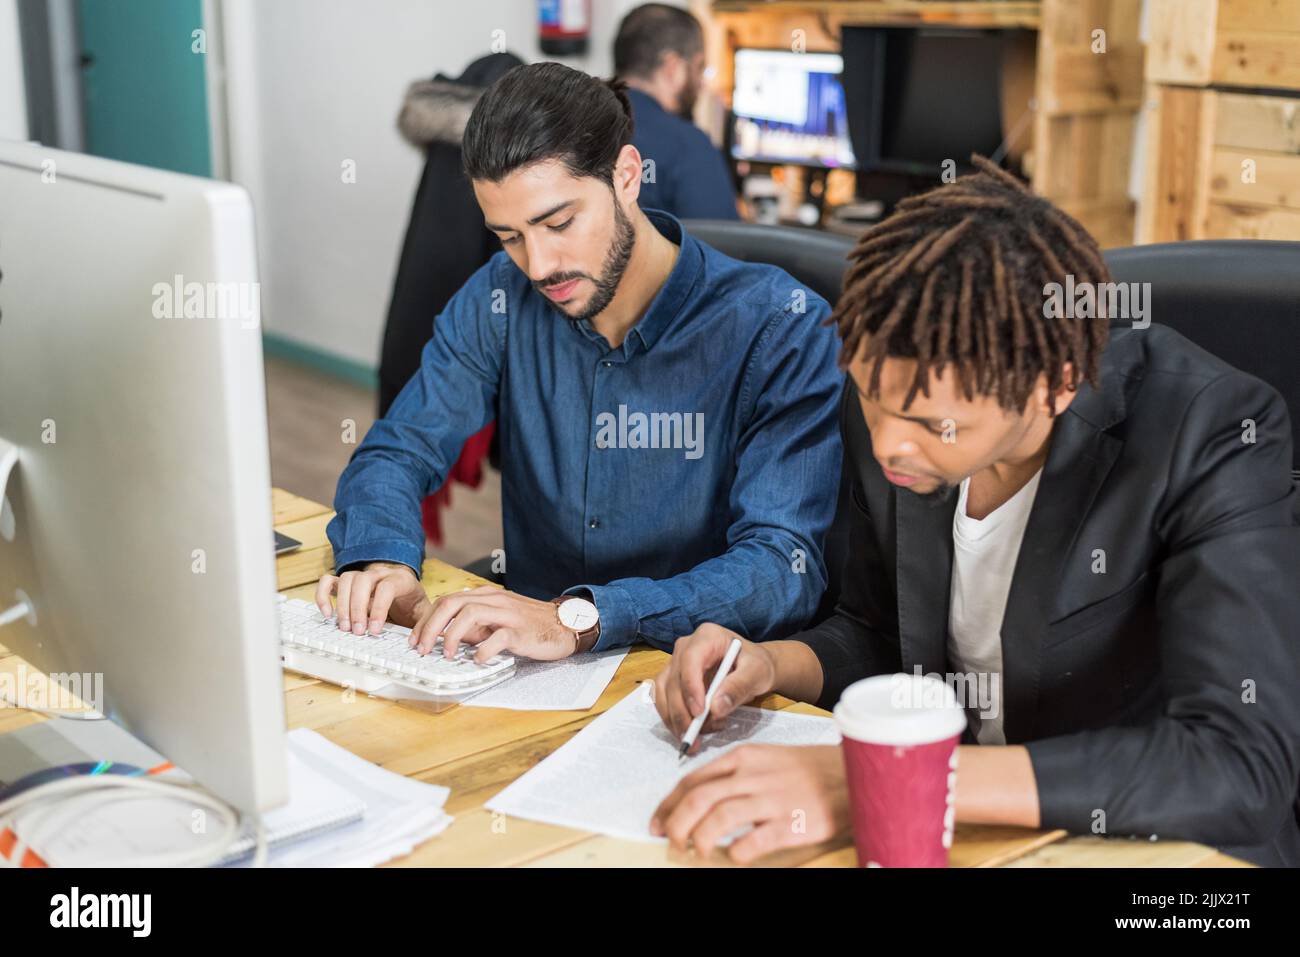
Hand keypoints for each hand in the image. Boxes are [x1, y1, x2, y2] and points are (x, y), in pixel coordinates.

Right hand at [315, 562, 428, 635]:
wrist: (408, 595)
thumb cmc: (414, 606)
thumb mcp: (423, 614)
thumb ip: (422, 625)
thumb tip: (417, 640)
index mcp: (401, 579)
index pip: (386, 587)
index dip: (379, 609)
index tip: (375, 630)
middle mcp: (380, 573)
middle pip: (363, 581)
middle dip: (358, 609)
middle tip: (358, 632)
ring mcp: (362, 576)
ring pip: (346, 579)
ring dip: (342, 605)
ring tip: (346, 628)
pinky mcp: (347, 583)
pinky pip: (329, 581)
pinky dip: (323, 596)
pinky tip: (327, 614)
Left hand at [408, 586, 578, 662]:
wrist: (564, 624)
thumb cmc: (529, 624)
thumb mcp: (496, 621)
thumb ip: (473, 626)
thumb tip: (446, 638)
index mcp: (486, 597)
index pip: (447, 601)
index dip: (426, 620)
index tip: (414, 639)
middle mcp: (494, 600)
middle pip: (452, 604)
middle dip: (431, 627)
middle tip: (422, 649)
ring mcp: (508, 614)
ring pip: (470, 614)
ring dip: (452, 636)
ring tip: (447, 655)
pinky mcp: (521, 631)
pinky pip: (499, 637)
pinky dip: (484, 650)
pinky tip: (478, 660)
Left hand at [650, 744, 849, 863]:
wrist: (851, 773)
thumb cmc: (806, 769)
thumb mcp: (765, 759)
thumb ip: (733, 774)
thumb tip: (699, 798)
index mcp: (743, 758)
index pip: (692, 780)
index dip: (668, 804)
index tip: (657, 822)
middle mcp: (752, 776)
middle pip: (698, 799)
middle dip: (676, 824)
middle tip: (671, 841)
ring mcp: (771, 799)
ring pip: (718, 819)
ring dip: (700, 839)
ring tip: (698, 851)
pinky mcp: (791, 824)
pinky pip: (752, 842)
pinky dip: (736, 853)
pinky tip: (734, 856)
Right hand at [652, 623, 776, 754]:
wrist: (751, 668)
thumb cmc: (756, 666)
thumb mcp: (756, 673)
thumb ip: (738, 687)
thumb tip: (716, 708)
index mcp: (707, 636)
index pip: (690, 660)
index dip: (690, 687)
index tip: (699, 713)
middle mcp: (685, 647)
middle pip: (673, 680)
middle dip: (681, 712)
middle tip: (694, 737)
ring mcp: (675, 663)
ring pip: (663, 692)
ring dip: (674, 719)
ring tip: (695, 738)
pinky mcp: (671, 679)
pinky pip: (663, 700)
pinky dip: (673, 719)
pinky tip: (691, 731)